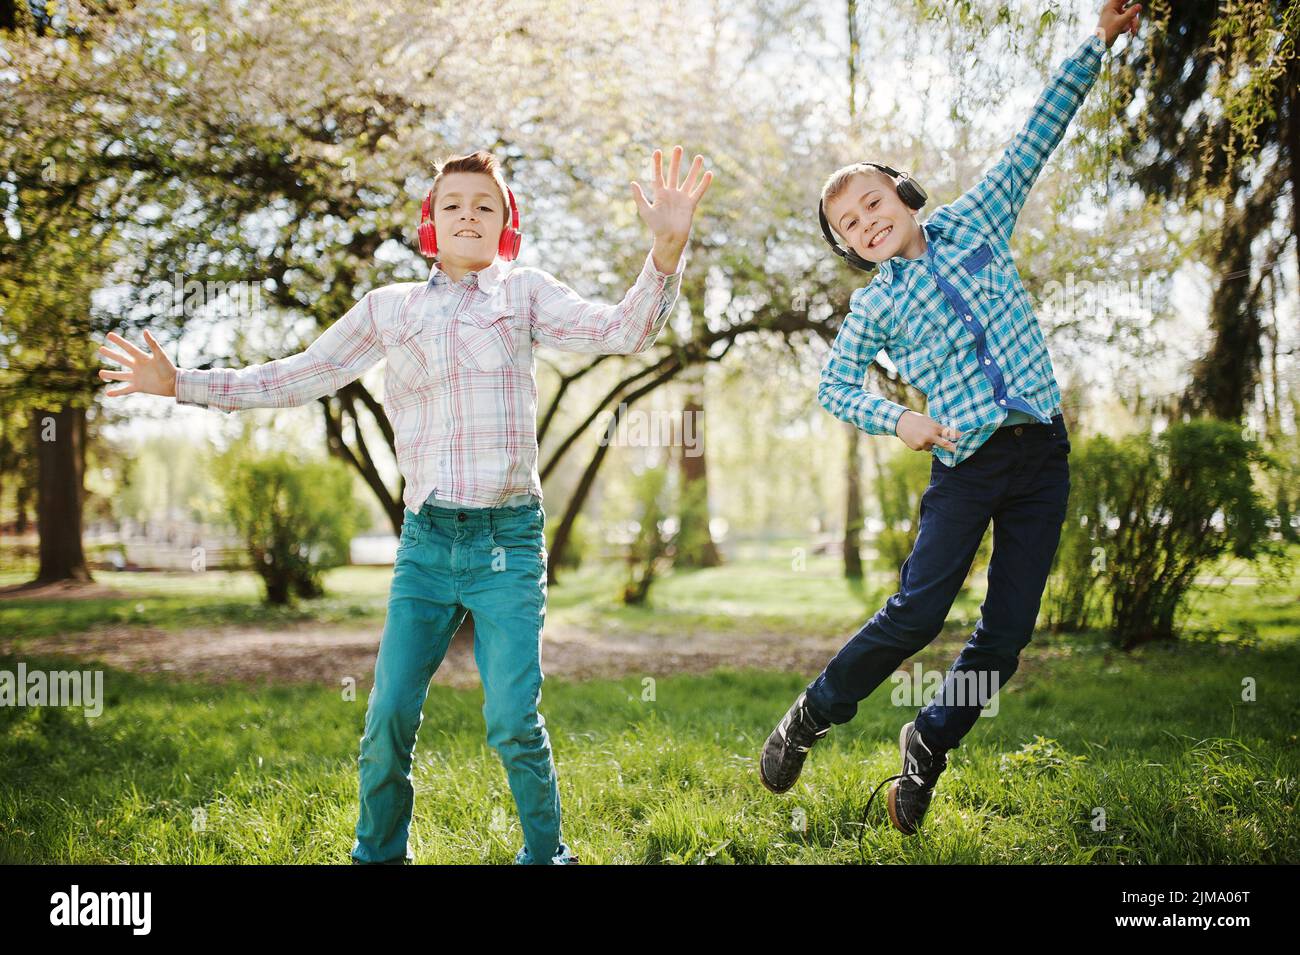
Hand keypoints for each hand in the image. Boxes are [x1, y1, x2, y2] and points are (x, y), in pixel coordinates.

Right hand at [98, 330, 177, 397]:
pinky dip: (117, 392)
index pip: (128, 348)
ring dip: (110, 374)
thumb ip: (152, 343)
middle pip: (121, 359)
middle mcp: (137, 367)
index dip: (119, 341)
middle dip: (111, 355)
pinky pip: (125, 390)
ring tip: (100, 373)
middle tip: (101, 349)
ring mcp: (137, 377)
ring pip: (120, 375)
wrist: (174, 383)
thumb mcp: (160, 355)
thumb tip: (145, 331)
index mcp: (142, 358)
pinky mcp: (138, 387)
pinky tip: (108, 393)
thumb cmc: (169, 368)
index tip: (109, 335)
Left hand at [631, 145, 713, 272]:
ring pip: (689, 180)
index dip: (657, 164)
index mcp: (659, 194)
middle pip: (674, 173)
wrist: (669, 239)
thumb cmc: (656, 227)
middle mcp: (671, 193)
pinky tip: (709, 173)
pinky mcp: (690, 204)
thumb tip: (632, 182)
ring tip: (699, 157)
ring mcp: (682, 198)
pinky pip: (698, 192)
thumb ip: (639, 197)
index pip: (658, 175)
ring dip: (694, 169)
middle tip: (678, 147)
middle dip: (676, 161)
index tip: (657, 152)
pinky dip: (704, 184)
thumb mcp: (645, 211)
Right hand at [895, 410, 960, 452]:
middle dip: (953, 449)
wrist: (901, 422)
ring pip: (931, 447)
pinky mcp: (917, 447)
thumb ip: (937, 430)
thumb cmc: (918, 420)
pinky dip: (921, 444)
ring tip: (920, 435)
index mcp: (935, 427)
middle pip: (945, 445)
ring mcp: (923, 442)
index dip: (960, 436)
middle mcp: (930, 435)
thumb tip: (946, 438)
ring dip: (929, 443)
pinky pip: (923, 448)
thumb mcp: (930, 421)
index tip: (968, 439)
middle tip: (960, 452)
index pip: (950, 433)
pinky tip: (915, 437)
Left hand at [1097, 0, 1140, 46]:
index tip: (1134, 2)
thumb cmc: (1107, 32)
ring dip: (1133, 23)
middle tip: (1139, 8)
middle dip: (1134, 13)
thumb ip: (1131, 14)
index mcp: (1110, 6)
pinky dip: (1129, 26)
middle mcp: (1112, 9)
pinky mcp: (1117, 22)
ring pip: (1129, 15)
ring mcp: (1115, 16)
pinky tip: (1131, 32)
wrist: (1100, 45)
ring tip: (1134, 31)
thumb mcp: (1120, 22)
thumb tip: (1140, 6)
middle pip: (1127, 5)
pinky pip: (1127, 21)